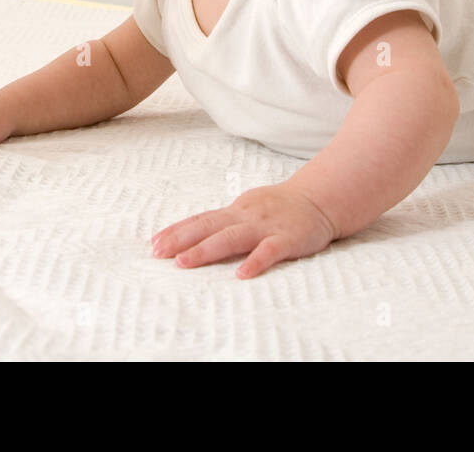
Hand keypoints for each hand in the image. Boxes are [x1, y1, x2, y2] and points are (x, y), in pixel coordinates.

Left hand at [150, 184, 338, 278]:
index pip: (201, 219)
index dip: (177, 231)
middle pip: (209, 227)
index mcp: (236, 210)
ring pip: (232, 237)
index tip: (154, 243)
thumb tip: (193, 233)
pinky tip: (242, 274)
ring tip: (185, 262)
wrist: (320, 199)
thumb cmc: (279, 207)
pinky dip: (255, 261)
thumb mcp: (248, 209)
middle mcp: (246, 216)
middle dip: (182, 240)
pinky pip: (270, 251)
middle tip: (158, 253)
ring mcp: (266, 226)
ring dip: (206, 249)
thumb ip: (224, 221)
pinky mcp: (287, 239)